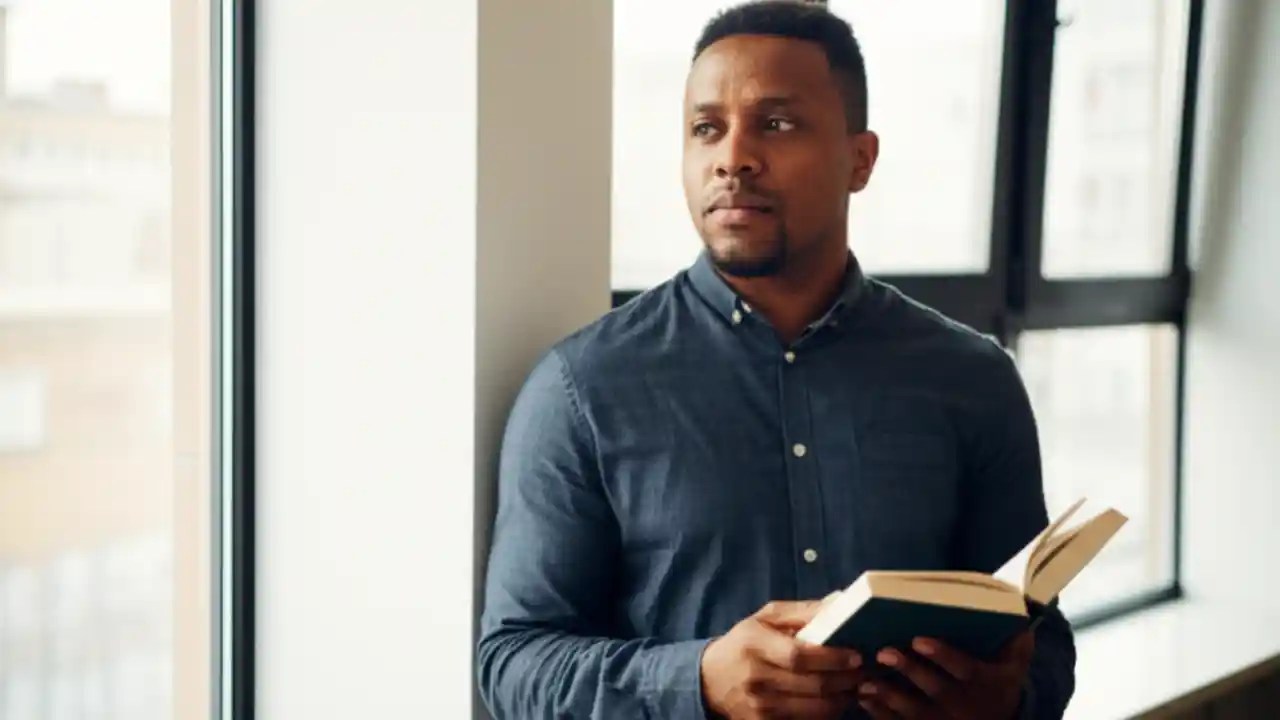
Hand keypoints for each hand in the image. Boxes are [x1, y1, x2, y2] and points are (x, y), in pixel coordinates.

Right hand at [701, 600, 865, 719]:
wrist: (709, 679)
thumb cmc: (744, 643)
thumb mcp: (765, 618)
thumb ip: (802, 611)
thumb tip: (841, 604)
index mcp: (754, 644)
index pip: (799, 656)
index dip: (832, 658)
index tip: (856, 655)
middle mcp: (756, 678)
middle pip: (813, 686)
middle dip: (846, 680)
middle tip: (865, 672)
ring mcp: (759, 707)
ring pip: (815, 709)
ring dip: (843, 699)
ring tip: (857, 685)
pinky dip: (827, 713)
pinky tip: (836, 700)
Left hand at [856, 630, 1033, 719]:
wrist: (1002, 719)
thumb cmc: (1000, 680)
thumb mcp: (1015, 663)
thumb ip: (1018, 640)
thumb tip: (1020, 611)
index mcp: (988, 683)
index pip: (965, 669)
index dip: (943, 655)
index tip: (918, 639)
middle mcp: (969, 706)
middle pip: (937, 691)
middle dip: (910, 672)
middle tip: (884, 653)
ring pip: (917, 714)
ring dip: (890, 698)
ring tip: (867, 681)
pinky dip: (882, 716)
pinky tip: (864, 699)